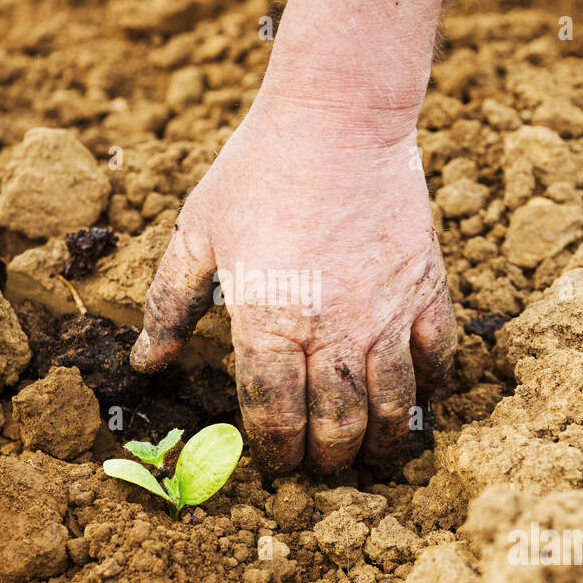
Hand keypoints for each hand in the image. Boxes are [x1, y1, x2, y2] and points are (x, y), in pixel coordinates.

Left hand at [131, 92, 456, 473]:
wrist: (337, 117)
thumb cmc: (259, 170)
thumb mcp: (197, 232)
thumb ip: (169, 304)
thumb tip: (146, 362)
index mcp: (268, 320)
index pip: (273, 415)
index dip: (273, 452)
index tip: (274, 461)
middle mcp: (330, 328)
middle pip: (335, 426)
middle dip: (326, 460)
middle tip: (320, 465)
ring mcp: (385, 313)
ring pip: (390, 407)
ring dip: (377, 442)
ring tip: (366, 452)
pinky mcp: (426, 290)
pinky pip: (436, 360)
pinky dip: (427, 391)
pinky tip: (410, 400)